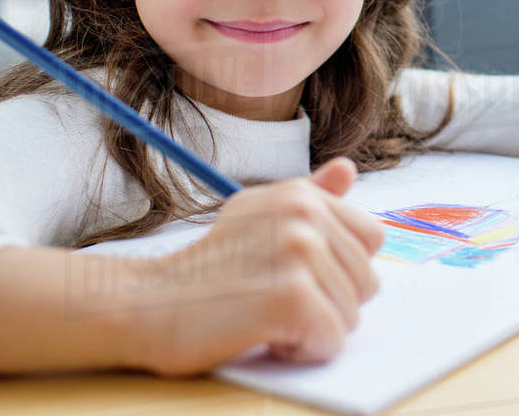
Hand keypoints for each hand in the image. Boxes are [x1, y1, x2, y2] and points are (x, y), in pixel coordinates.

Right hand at [131, 157, 386, 375]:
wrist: (147, 303)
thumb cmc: (208, 268)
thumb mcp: (258, 217)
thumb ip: (310, 196)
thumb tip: (348, 169)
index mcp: (300, 195)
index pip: (371, 240)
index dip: (339, 269)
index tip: (294, 273)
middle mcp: (304, 216)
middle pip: (367, 282)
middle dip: (328, 303)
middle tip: (273, 298)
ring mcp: (300, 254)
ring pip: (351, 315)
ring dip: (312, 329)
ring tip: (264, 313)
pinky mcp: (293, 298)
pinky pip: (331, 341)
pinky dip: (302, 350)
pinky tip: (264, 333)